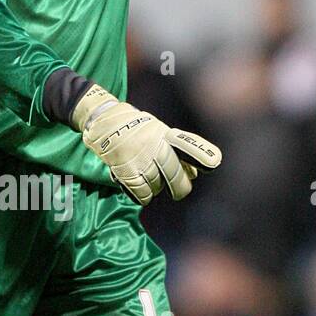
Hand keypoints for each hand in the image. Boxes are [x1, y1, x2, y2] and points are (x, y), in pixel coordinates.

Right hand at [71, 84, 221, 205]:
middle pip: (175, 175)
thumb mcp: (157, 130)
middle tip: (179, 193)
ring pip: (158, 186)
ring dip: (155, 188)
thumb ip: (175, 149)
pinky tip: (140, 190)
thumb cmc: (133, 128)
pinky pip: (142, 193)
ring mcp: (139, 158)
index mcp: (164, 134)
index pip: (187, 145)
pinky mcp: (125, 169)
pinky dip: (143, 196)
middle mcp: (154, 145)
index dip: (201, 155)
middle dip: (180, 188)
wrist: (102, 119)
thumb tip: (194, 173)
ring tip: (148, 180)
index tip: (214, 163)